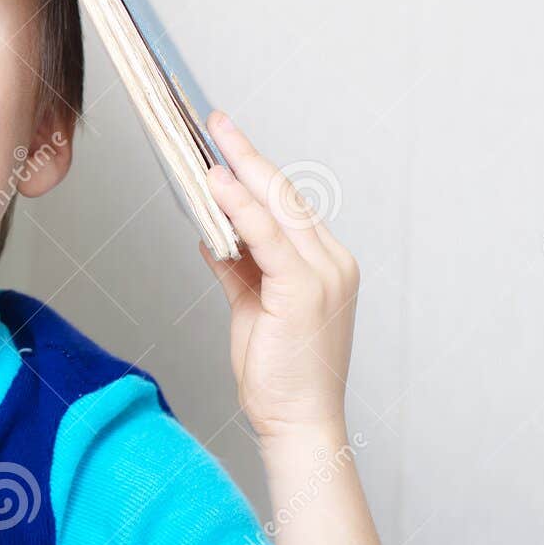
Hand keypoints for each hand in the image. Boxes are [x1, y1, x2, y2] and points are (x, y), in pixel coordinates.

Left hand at [197, 110, 359, 448]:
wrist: (298, 422)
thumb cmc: (278, 373)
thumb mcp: (252, 308)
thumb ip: (238, 268)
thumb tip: (213, 235)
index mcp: (325, 264)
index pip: (287, 204)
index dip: (256, 169)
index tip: (226, 141)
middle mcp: (333, 262)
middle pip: (285, 195)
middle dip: (247, 155)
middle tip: (215, 122)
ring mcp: (325, 274)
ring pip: (278, 208)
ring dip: (242, 170)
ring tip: (210, 141)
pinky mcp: (306, 289)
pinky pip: (268, 238)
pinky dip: (242, 208)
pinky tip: (218, 185)